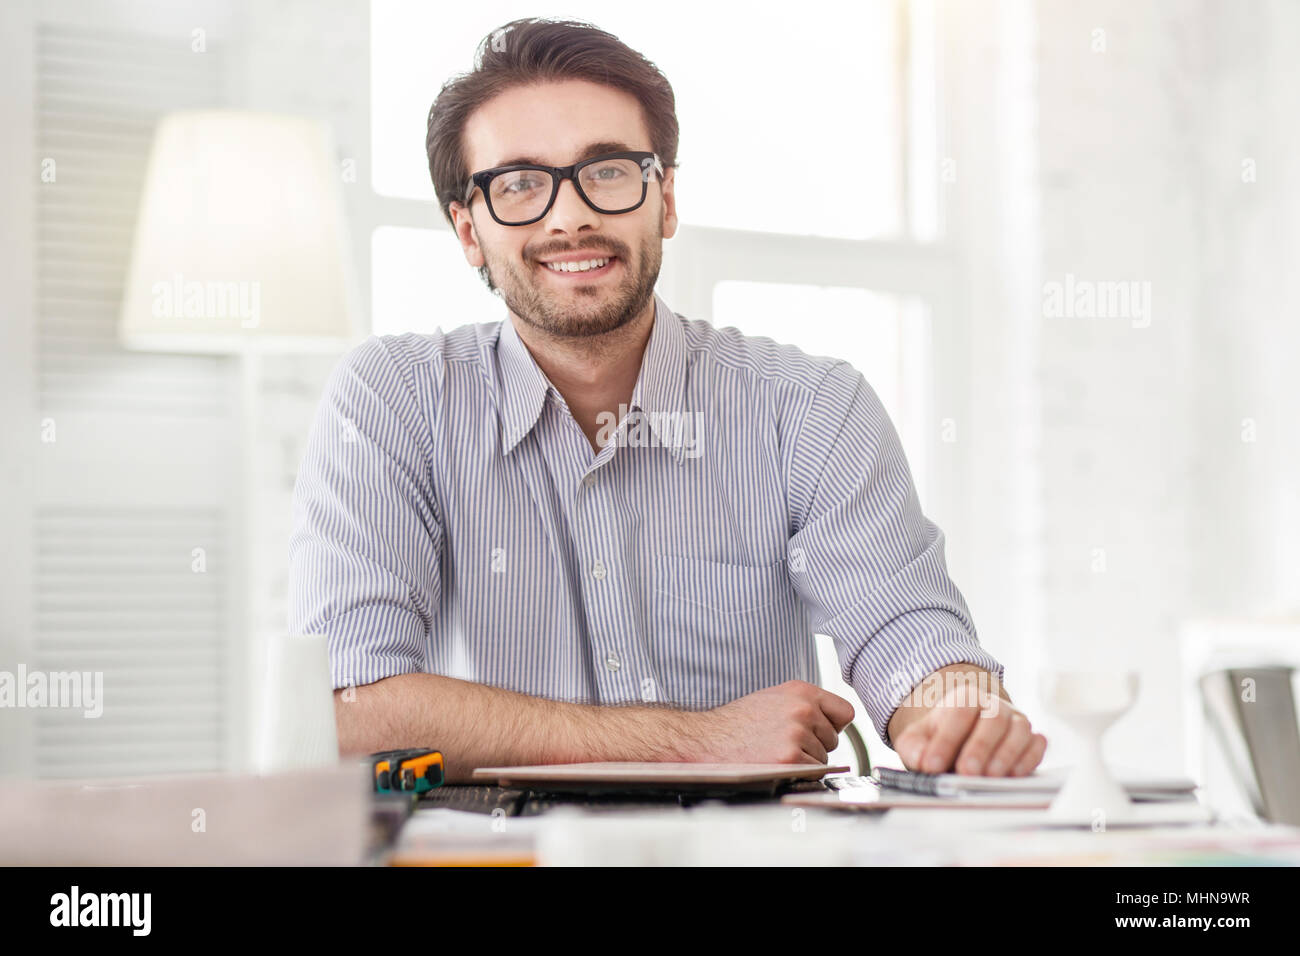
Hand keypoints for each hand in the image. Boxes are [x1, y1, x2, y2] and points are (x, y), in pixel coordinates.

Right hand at [694, 680, 855, 763]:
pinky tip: (774, 763)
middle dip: (814, 746)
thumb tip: (834, 722)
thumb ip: (805, 705)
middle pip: (833, 740)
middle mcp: (802, 709)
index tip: (819, 731)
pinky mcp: (791, 758)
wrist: (708, 740)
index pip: (845, 712)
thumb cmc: (738, 723)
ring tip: (775, 752)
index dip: (832, 725)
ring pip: (822, 759)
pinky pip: (811, 773)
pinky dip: (796, 774)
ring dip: (804, 762)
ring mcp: (797, 733)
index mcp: (800, 691)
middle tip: (783, 743)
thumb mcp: (774, 699)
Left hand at [891, 673, 1046, 775]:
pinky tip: (1012, 776)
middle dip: (980, 747)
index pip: (959, 711)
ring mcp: (1016, 722)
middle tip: (966, 772)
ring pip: (1019, 730)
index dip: (945, 739)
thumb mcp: (917, 742)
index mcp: (965, 698)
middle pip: (994, 719)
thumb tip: (922, 759)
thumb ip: (913, 747)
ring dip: (1005, 755)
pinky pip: (1037, 745)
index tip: (931, 765)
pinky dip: (1028, 759)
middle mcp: (994, 706)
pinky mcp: (1032, 741)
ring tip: (988, 777)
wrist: (960, 746)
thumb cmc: (938, 743)